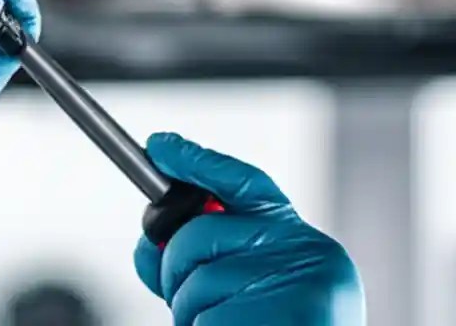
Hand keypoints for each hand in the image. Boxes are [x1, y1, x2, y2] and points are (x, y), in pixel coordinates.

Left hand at [133, 134, 364, 325]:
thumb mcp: (254, 295)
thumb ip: (211, 263)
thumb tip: (148, 247)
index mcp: (306, 248)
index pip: (248, 184)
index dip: (200, 163)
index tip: (161, 147)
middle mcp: (307, 258)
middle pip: (198, 235)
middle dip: (173, 270)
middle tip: (183, 300)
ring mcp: (295, 288)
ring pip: (192, 287)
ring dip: (189, 318)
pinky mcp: (280, 317)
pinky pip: (203, 321)